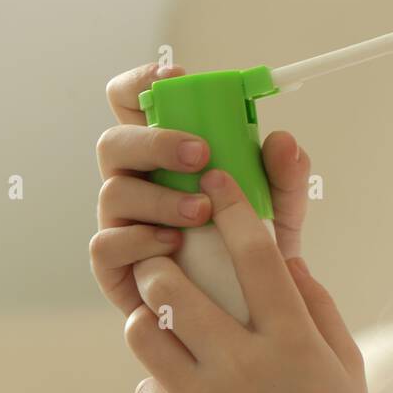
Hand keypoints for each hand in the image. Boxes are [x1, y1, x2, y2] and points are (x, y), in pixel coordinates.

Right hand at [90, 62, 312, 314]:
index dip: (143, 82)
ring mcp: (121, 224)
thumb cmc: (256, 246)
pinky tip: (176, 246)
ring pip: (112, 192)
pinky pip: (106, 247)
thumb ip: (286, 173)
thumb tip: (282, 141)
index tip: (176, 78)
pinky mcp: (116, 269)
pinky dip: (141, 242)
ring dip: (159, 197)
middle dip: (155, 141)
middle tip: (202, 152)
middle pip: (114, 141)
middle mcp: (136, 182)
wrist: (252, 314)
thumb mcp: (282, 208)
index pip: (132, 103)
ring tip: (203, 212)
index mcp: (165, 154)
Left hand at [126, 168, 372, 392]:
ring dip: (151, 315)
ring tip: (166, 319)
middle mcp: (243, 367)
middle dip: (162, 262)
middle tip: (166, 260)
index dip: (232, 208)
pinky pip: (148, 383)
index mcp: (292, 341)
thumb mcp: (344, 361)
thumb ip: (315, 305)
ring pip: (144, 331)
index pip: (256, 256)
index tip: (216, 180)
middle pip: (176, 288)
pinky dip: (161, 377)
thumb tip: (284, 259)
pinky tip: (187, 386)